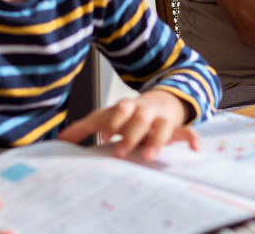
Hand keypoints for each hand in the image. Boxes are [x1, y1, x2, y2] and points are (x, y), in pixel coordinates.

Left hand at [58, 90, 198, 159]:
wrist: (162, 99)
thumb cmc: (130, 114)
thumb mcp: (108, 116)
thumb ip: (85, 128)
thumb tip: (59, 139)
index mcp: (127, 107)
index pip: (119, 110)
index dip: (113, 120)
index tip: (105, 134)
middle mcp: (145, 111)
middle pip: (140, 119)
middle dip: (131, 134)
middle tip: (122, 152)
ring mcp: (162, 119)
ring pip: (163, 125)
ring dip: (157, 138)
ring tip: (150, 154)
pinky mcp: (177, 128)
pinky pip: (188, 131)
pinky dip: (192, 138)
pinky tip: (195, 148)